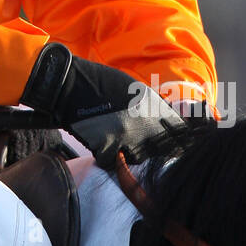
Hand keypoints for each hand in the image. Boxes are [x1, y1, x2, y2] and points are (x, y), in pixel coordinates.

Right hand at [21, 42, 210, 169]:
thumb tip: (166, 124)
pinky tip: (99, 143)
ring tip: (117, 139)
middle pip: (160, 149)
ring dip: (130, 153)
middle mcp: (144, 122)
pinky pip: (112, 162)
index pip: (178, 130)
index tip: (175, 142)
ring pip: (138, 158)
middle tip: (140, 143)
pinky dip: (106, 157)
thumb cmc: (98, 82)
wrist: (67, 84)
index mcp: (152, 105)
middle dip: (153, 148)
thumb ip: (152, 106)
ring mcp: (126, 137)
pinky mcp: (106, 149)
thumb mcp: (133, 88)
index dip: (177, 137)